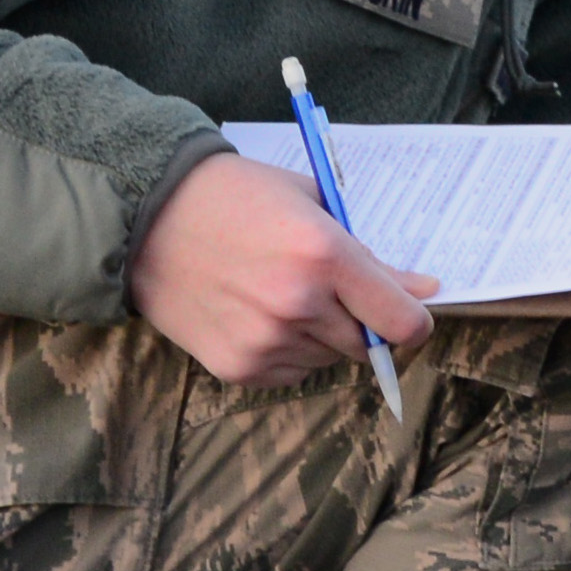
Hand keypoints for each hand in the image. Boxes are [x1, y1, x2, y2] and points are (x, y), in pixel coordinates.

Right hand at [127, 150, 437, 387]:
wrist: (148, 218)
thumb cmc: (236, 197)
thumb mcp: (312, 204)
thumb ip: (369, 253)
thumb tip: (422, 291)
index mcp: (324, 256)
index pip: (402, 322)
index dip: (413, 321)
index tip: (406, 312)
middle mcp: (298, 305)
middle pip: (367, 345)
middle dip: (363, 322)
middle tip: (331, 291)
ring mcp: (266, 341)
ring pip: (328, 359)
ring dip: (322, 335)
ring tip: (282, 293)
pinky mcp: (237, 367)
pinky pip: (291, 373)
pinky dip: (289, 352)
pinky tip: (258, 314)